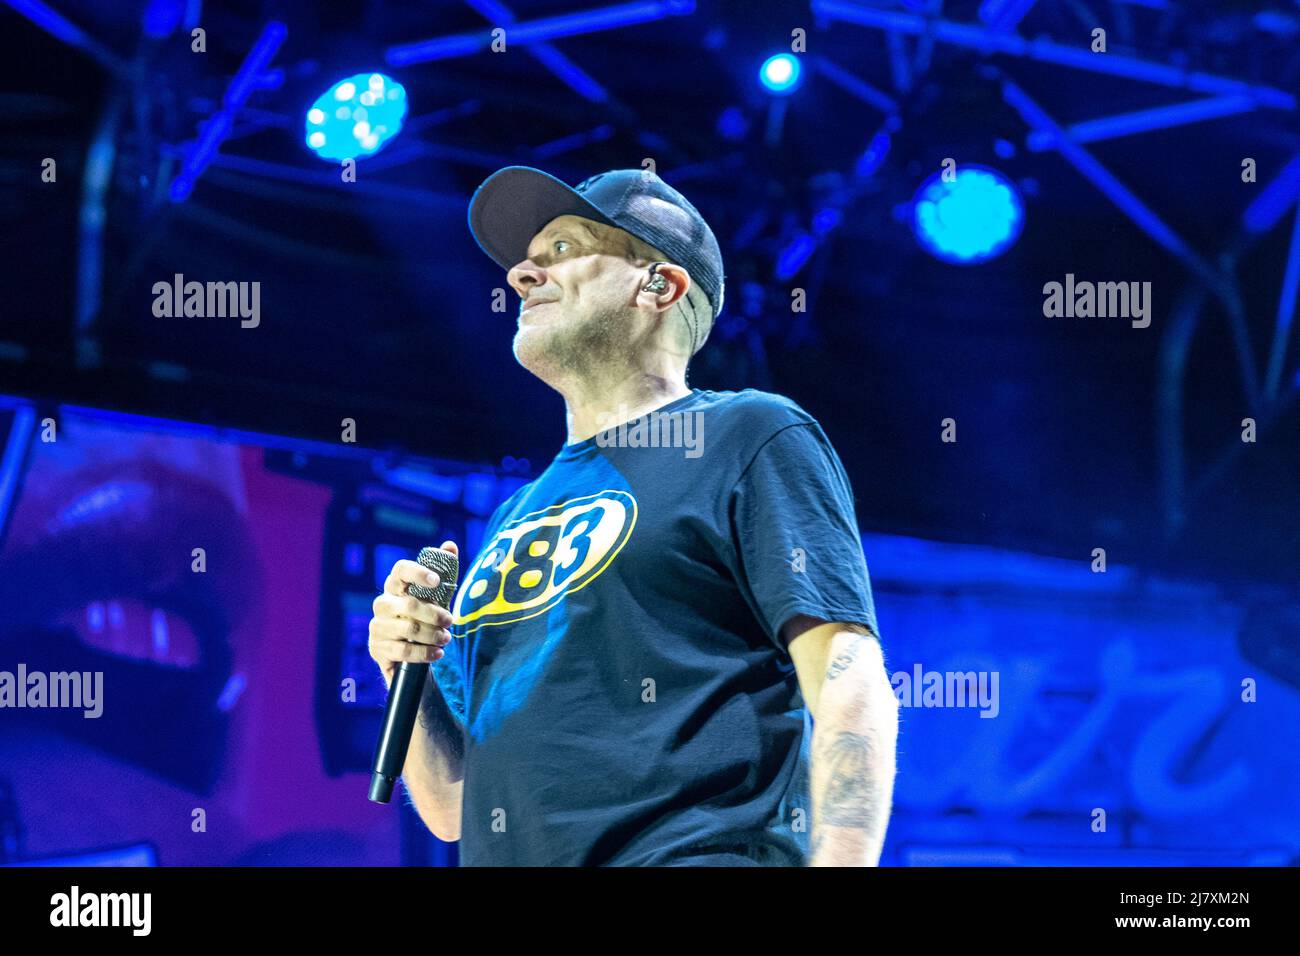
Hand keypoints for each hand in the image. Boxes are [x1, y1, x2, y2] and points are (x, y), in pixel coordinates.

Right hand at [367, 541, 458, 688]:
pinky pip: (403, 650)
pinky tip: (437, 652)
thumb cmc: (424, 619)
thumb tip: (450, 544)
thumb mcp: (436, 598)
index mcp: (395, 586)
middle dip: (435, 614)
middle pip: (410, 604)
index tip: (437, 581)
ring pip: (408, 628)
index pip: (401, 570)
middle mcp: (382, 603)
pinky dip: (424, 653)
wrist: (408, 654)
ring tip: (446, 638)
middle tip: (451, 620)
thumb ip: (443, 572)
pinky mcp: (377, 648)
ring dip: (432, 634)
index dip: (418, 573)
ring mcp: (377, 626)